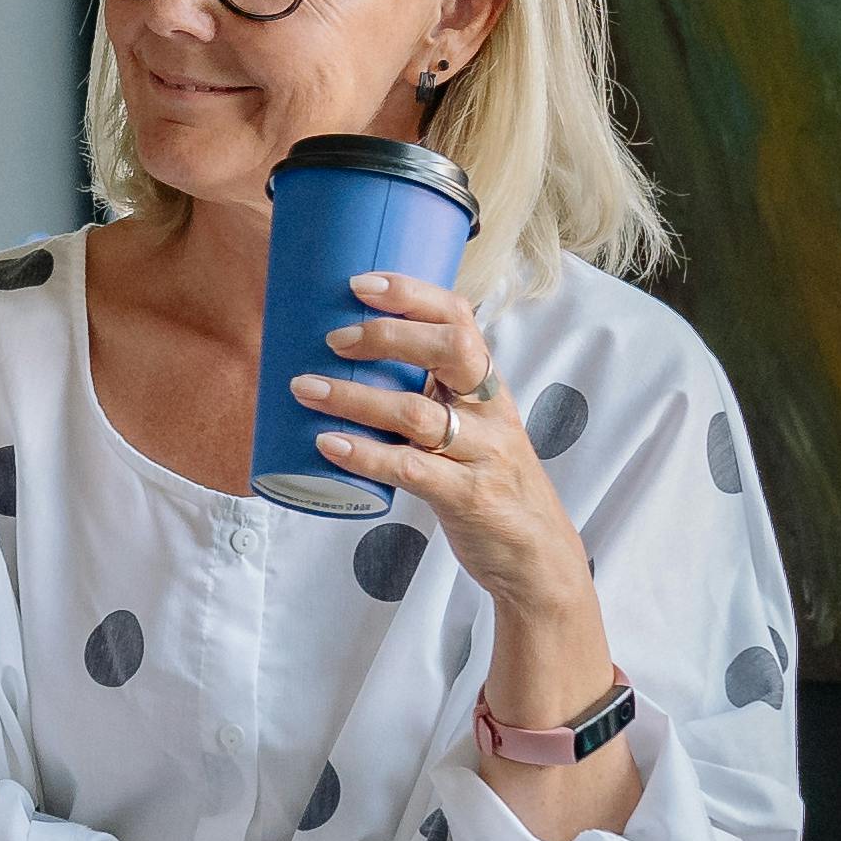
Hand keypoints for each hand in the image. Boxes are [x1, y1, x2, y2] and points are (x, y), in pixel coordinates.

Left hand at [288, 268, 601, 645]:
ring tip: (305, 388)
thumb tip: (348, 364)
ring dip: (355, 398)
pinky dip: (365, 454)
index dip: (412, 294)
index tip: (360, 284)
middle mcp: (490, 411)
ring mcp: (481, 453)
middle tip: (333, 340)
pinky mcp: (467, 497)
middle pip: (450, 351)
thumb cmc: (487, 481)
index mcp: (486, 385)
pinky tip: (327, 444)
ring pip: (418, 413)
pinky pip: (411, 469)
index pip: (460, 319)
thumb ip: (429, 396)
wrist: (536, 556)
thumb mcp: (472, 427)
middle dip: (388, 336)